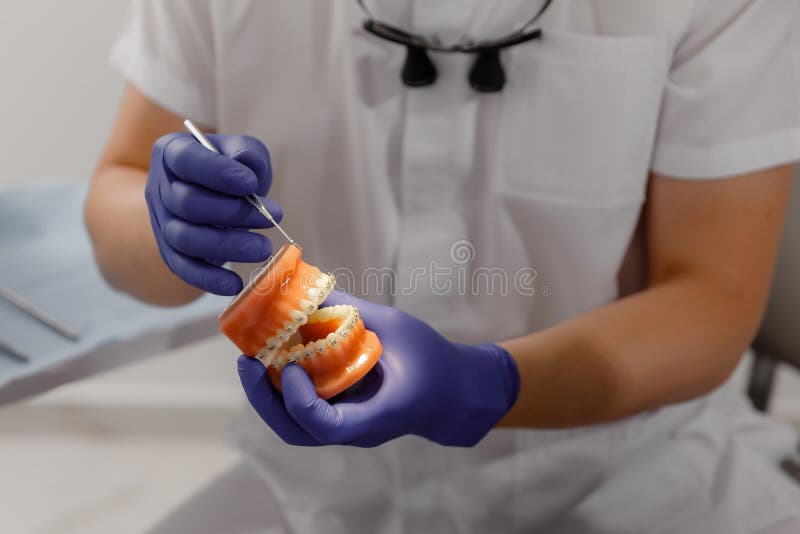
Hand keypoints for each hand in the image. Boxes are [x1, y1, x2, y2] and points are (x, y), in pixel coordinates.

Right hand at [145, 133, 282, 295]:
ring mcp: (163, 222)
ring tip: (263, 248)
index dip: (217, 172)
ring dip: (227, 246)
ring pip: (185, 238)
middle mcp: (160, 187)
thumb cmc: (232, 167)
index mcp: (173, 152)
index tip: (250, 184)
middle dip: (232, 213)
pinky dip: (207, 279)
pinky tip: (234, 284)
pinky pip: (184, 268)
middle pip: (187, 203)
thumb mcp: (243, 150)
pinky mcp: (171, 251)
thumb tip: (245, 165)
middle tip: (270, 219)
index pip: (187, 160)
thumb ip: (247, 153)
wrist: (215, 194)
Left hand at [237, 290, 520, 446]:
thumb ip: (353, 309)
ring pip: (294, 424)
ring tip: (253, 356)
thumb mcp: (398, 327)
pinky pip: (303, 410)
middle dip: (264, 399)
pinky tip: (276, 356)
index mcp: (376, 416)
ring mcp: (346, 427)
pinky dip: (283, 387)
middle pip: (297, 431)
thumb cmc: (432, 361)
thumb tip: (311, 284)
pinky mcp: (342, 416)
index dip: (300, 399)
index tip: (294, 364)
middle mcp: (355, 429)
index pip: (326, 426)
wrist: (454, 393)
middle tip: (248, 360)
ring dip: (268, 393)